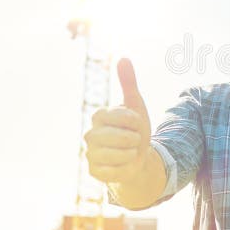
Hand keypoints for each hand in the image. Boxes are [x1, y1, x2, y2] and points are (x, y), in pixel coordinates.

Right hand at [85, 58, 150, 184]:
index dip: (134, 121)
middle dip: (134, 139)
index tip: (137, 123)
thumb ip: (128, 83)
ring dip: (131, 153)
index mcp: (99, 115)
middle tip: (134, 139)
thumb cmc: (135, 129)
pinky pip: (113, 171)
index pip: (119, 116)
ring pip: (115, 155)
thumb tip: (123, 58)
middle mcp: (90, 134)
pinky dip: (125, 168)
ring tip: (130, 151)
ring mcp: (90, 153)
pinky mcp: (93, 171)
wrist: (139, 157)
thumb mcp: (136, 105)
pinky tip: (125, 164)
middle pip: (116, 137)